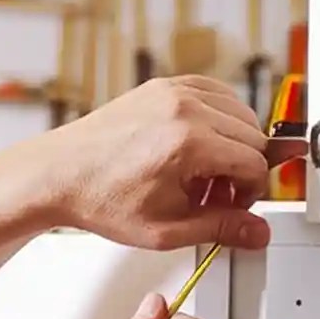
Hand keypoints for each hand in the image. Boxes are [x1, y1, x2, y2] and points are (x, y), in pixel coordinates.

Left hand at [9, 75, 306, 249]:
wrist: (61, 174)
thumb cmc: (103, 199)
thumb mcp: (167, 229)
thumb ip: (221, 228)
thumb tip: (257, 233)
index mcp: (188, 143)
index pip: (255, 163)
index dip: (250, 193)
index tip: (232, 206)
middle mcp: (184, 108)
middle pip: (253, 136)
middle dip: (243, 169)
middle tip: (215, 194)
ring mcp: (174, 91)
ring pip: (240, 113)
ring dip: (234, 143)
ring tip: (203, 172)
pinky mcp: (165, 85)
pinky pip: (216, 94)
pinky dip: (219, 118)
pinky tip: (200, 146)